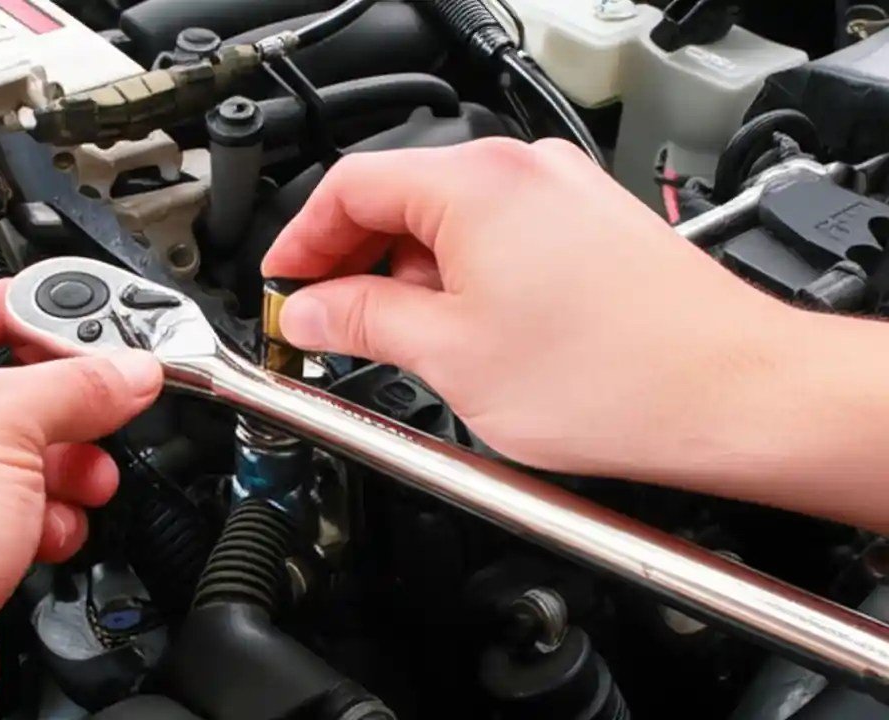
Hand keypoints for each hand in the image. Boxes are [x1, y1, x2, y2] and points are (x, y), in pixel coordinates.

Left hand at [0, 281, 162, 719]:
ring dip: (68, 472)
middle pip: (8, 394)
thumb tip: (128, 369)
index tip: (91, 316)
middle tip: (111, 404)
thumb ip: (77, 386)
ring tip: (86, 479)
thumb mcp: (2, 421)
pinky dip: (48, 524)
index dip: (31, 309)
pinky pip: (20, 519)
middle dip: (68, 407)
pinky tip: (52, 532)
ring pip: (23, 463)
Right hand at [261, 139, 888, 530]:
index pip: (349, 186)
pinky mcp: (591, 228)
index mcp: (475, 183)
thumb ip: (361, 322)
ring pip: (450, 224)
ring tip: (397, 347)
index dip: (301, 239)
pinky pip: (499, 240)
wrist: (732, 396)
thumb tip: (311, 311)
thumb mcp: (448, 354)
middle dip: (352, 263)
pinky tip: (460, 337)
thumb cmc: (615, 376)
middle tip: (326, 324)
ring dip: (408, 278)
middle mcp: (522, 171)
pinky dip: (463, 281)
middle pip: (399, 200)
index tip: (286, 284)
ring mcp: (562, 195)